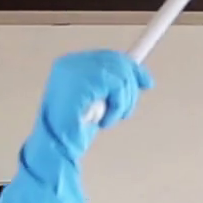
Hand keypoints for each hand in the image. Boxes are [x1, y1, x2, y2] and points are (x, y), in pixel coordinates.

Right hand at [35, 50, 153, 160]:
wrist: (55, 145)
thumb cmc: (73, 129)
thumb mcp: (98, 102)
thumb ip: (112, 86)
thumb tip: (140, 78)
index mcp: (71, 65)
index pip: (108, 57)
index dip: (130, 68)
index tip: (146, 80)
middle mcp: (71, 63)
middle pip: (116, 62)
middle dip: (130, 87)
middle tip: (126, 109)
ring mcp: (74, 71)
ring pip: (120, 74)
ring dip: (123, 101)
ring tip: (110, 118)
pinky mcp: (81, 82)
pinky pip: (116, 85)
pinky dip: (117, 106)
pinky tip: (105, 120)